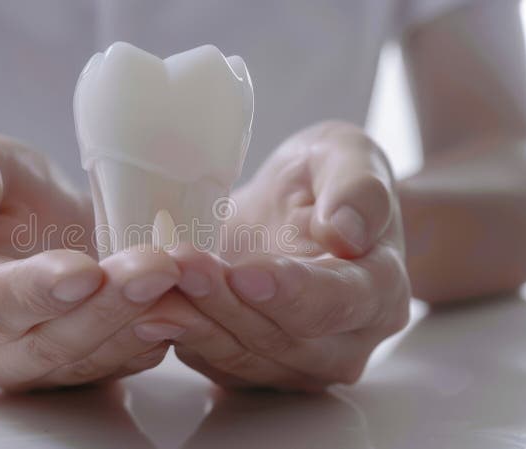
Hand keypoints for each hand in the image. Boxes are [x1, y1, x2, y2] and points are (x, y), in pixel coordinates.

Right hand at [0, 134, 182, 390]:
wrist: (18, 227)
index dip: (36, 291)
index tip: (85, 271)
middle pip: (47, 344)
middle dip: (107, 308)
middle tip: (158, 267)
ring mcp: (31, 367)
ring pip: (88, 362)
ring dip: (138, 325)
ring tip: (181, 283)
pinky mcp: (77, 370)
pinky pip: (117, 366)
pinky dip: (155, 338)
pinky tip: (187, 305)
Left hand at [170, 121, 410, 390]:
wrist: (304, 212)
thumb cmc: (328, 179)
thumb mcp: (346, 155)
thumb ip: (358, 187)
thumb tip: (347, 231)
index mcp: (379, 290)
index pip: (338, 302)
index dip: (291, 292)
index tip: (245, 273)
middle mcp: (347, 341)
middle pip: (284, 339)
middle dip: (227, 305)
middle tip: (181, 265)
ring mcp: (300, 362)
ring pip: (244, 357)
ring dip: (196, 324)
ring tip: (152, 289)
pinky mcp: (257, 366)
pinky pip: (217, 362)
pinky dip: (181, 337)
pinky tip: (146, 310)